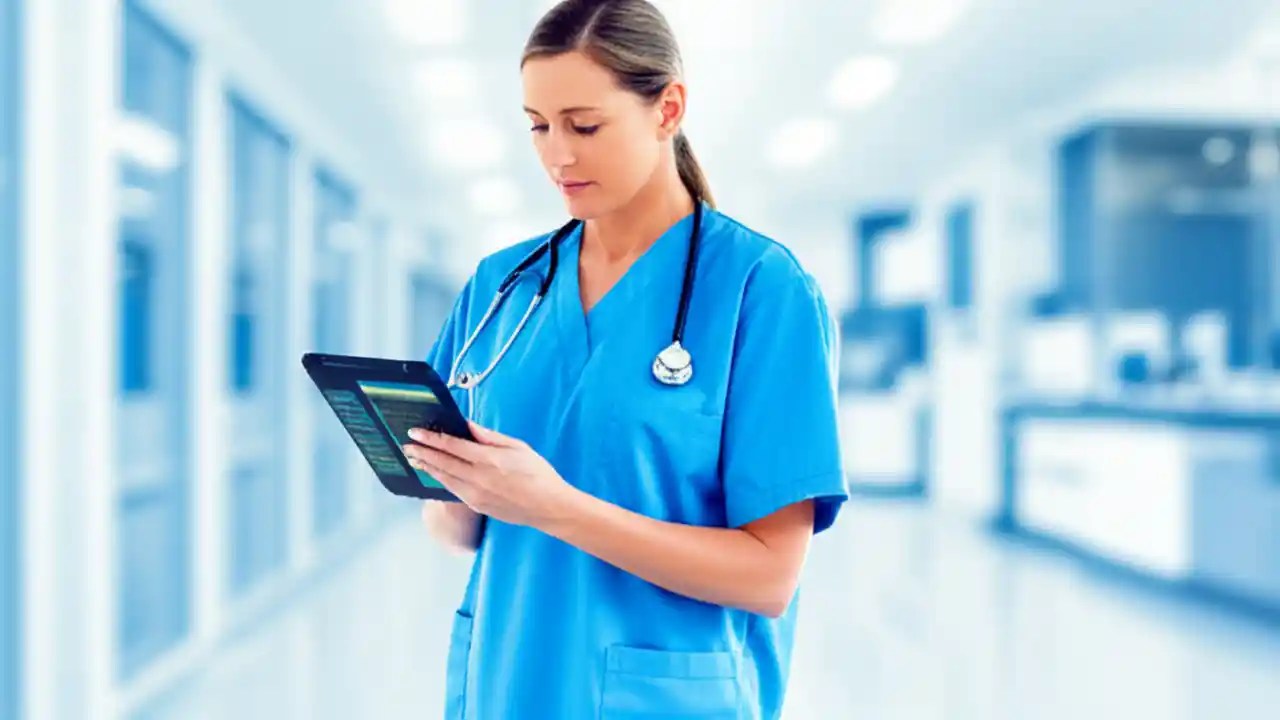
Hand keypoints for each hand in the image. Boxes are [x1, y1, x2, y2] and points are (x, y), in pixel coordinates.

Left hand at [403, 422, 580, 530]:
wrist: (548, 507)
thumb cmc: (538, 474)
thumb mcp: (517, 446)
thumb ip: (489, 437)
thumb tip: (467, 426)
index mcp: (489, 459)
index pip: (452, 446)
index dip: (431, 438)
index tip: (416, 432)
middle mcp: (478, 478)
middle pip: (442, 463)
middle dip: (422, 452)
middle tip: (406, 445)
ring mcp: (476, 494)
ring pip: (444, 478)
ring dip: (427, 467)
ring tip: (413, 458)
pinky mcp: (477, 506)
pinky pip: (452, 490)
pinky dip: (440, 479)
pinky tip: (434, 474)